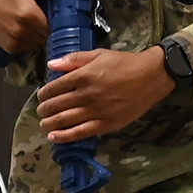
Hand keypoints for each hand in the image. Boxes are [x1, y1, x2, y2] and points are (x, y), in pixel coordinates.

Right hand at [0, 0, 58, 59]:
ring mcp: (14, 41)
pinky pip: (29, 47)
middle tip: (47, 15)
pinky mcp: (10, 47)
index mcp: (27, 13)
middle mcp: (20, 31)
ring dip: (41, 35)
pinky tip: (27, 28)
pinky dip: (31, 40)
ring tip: (36, 21)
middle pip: (47, 36)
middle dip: (51, 27)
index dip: (59, 21)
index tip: (58, 14)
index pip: (54, 26)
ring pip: (39, 43)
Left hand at [37, 47, 173, 143]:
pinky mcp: (104, 124)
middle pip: (56, 105)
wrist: (151, 76)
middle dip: (43, 109)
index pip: (54, 87)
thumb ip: (74, 59)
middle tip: (41, 111)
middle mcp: (87, 94)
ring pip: (64, 120)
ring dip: (49, 123)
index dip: (44, 93)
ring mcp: (95, 111)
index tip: (41, 96)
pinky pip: (79, 133)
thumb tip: (51, 64)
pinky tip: (53, 137)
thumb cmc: (125, 63)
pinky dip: (63, 136)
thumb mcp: (99, 54)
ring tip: (44, 123)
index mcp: (84, 75)